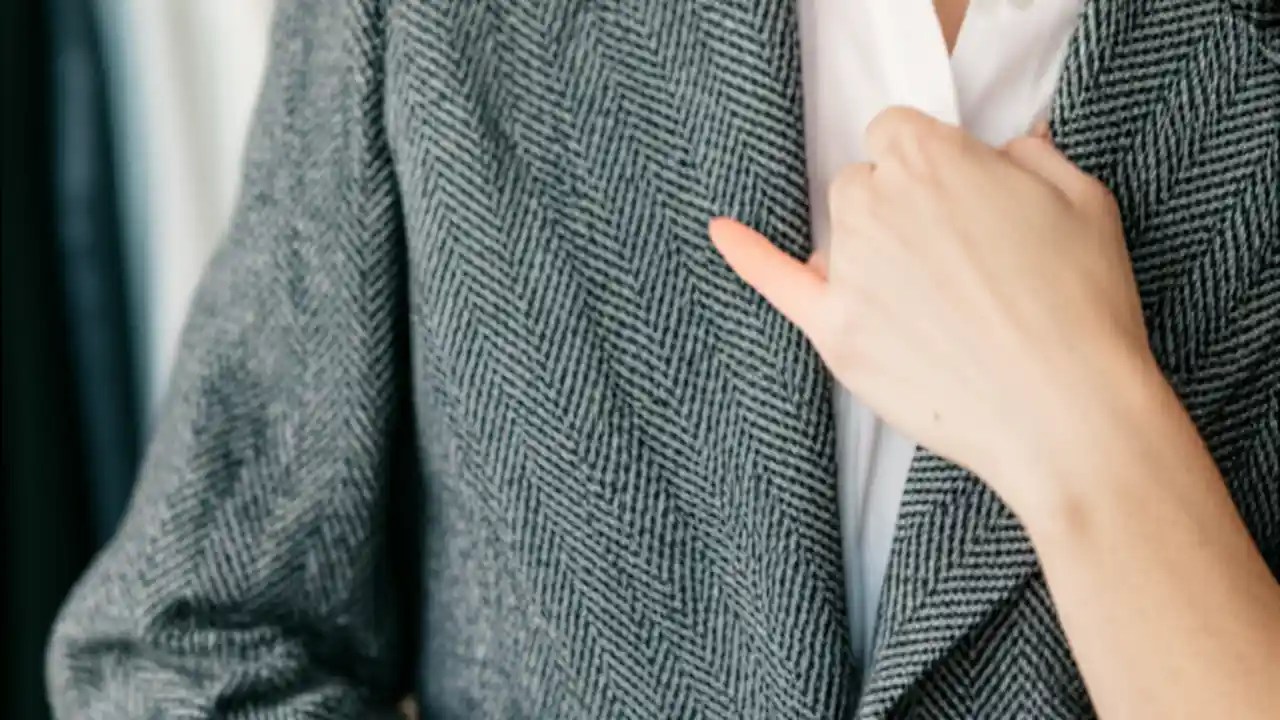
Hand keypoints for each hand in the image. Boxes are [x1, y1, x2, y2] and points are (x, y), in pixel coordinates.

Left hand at [709, 107, 1157, 520]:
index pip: (896, 135)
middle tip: (952, 263)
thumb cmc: (1083, 308)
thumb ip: (1029, 157)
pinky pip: (775, 282)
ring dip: (866, 254)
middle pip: (860, 185)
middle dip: (896, 212)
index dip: (927, 169)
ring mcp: (850, 270)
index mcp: (933, 158)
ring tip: (931, 304)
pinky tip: (721, 232)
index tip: (954, 203)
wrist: (1066, 414)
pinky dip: (746, 255)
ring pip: (835, 238)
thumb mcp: (1084, 202)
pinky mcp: (835, 333)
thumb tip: (1003, 151)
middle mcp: (878, 203)